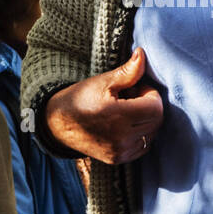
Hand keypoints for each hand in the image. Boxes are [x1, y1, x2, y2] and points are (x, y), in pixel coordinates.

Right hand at [45, 48, 163, 163]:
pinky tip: (124, 126)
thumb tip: (142, 54)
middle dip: (148, 107)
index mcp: (117, 116)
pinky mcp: (117, 159)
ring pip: (151, 134)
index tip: (135, 89)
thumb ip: (127, 72)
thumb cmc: (79, 99)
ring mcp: (119, 152)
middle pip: (156, 121)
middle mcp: (120, 138)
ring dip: (145, 121)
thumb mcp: (102, 82)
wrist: (56, 124)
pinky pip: (142, 147)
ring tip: (125, 113)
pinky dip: (140, 135)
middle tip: (129, 99)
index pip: (156, 107)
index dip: (150, 94)